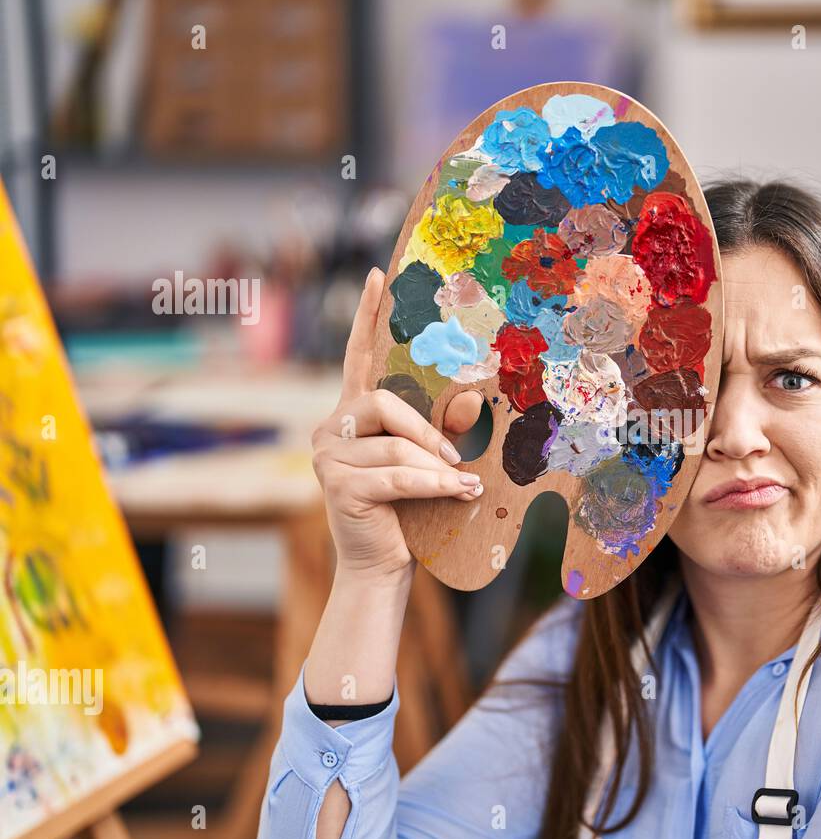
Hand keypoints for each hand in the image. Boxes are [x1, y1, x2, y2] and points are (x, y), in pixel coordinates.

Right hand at [312, 267, 484, 580]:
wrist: (382, 563)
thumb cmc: (407, 508)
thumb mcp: (432, 459)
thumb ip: (447, 425)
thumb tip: (475, 397)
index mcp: (353, 413)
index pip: (358, 356)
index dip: (368, 317)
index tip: (379, 275)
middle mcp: (331, 427)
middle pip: (383, 402)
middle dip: (426, 431)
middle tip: (457, 458)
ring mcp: (327, 457)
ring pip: (394, 444)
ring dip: (434, 466)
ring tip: (462, 484)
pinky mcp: (337, 486)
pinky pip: (396, 476)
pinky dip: (433, 486)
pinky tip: (460, 493)